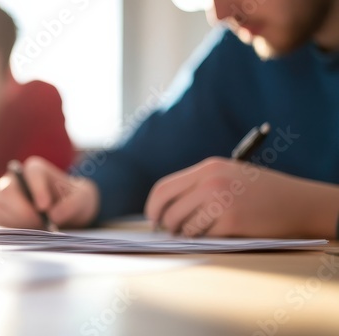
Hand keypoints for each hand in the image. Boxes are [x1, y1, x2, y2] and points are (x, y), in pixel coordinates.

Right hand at [0, 156, 98, 228]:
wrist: (64, 214)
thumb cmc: (72, 201)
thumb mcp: (83, 199)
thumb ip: (73, 204)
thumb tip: (53, 216)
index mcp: (35, 169)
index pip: (31, 174)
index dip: (36, 189)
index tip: (44, 207)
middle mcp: (13, 180)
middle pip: (7, 192)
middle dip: (23, 212)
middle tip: (40, 226)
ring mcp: (1, 198)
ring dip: (17, 224)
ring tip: (36, 232)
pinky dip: (9, 232)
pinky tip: (25, 235)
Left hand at [145, 157, 338, 237]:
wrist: (301, 203)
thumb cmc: (263, 192)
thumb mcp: (229, 175)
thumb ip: (199, 186)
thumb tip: (164, 210)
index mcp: (208, 168)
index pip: (164, 188)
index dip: (153, 207)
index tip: (153, 219)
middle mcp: (211, 182)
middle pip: (170, 210)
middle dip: (167, 226)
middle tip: (171, 234)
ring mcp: (221, 202)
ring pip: (184, 227)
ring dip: (187, 235)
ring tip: (199, 233)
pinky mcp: (231, 222)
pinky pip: (204, 237)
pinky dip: (207, 240)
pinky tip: (221, 235)